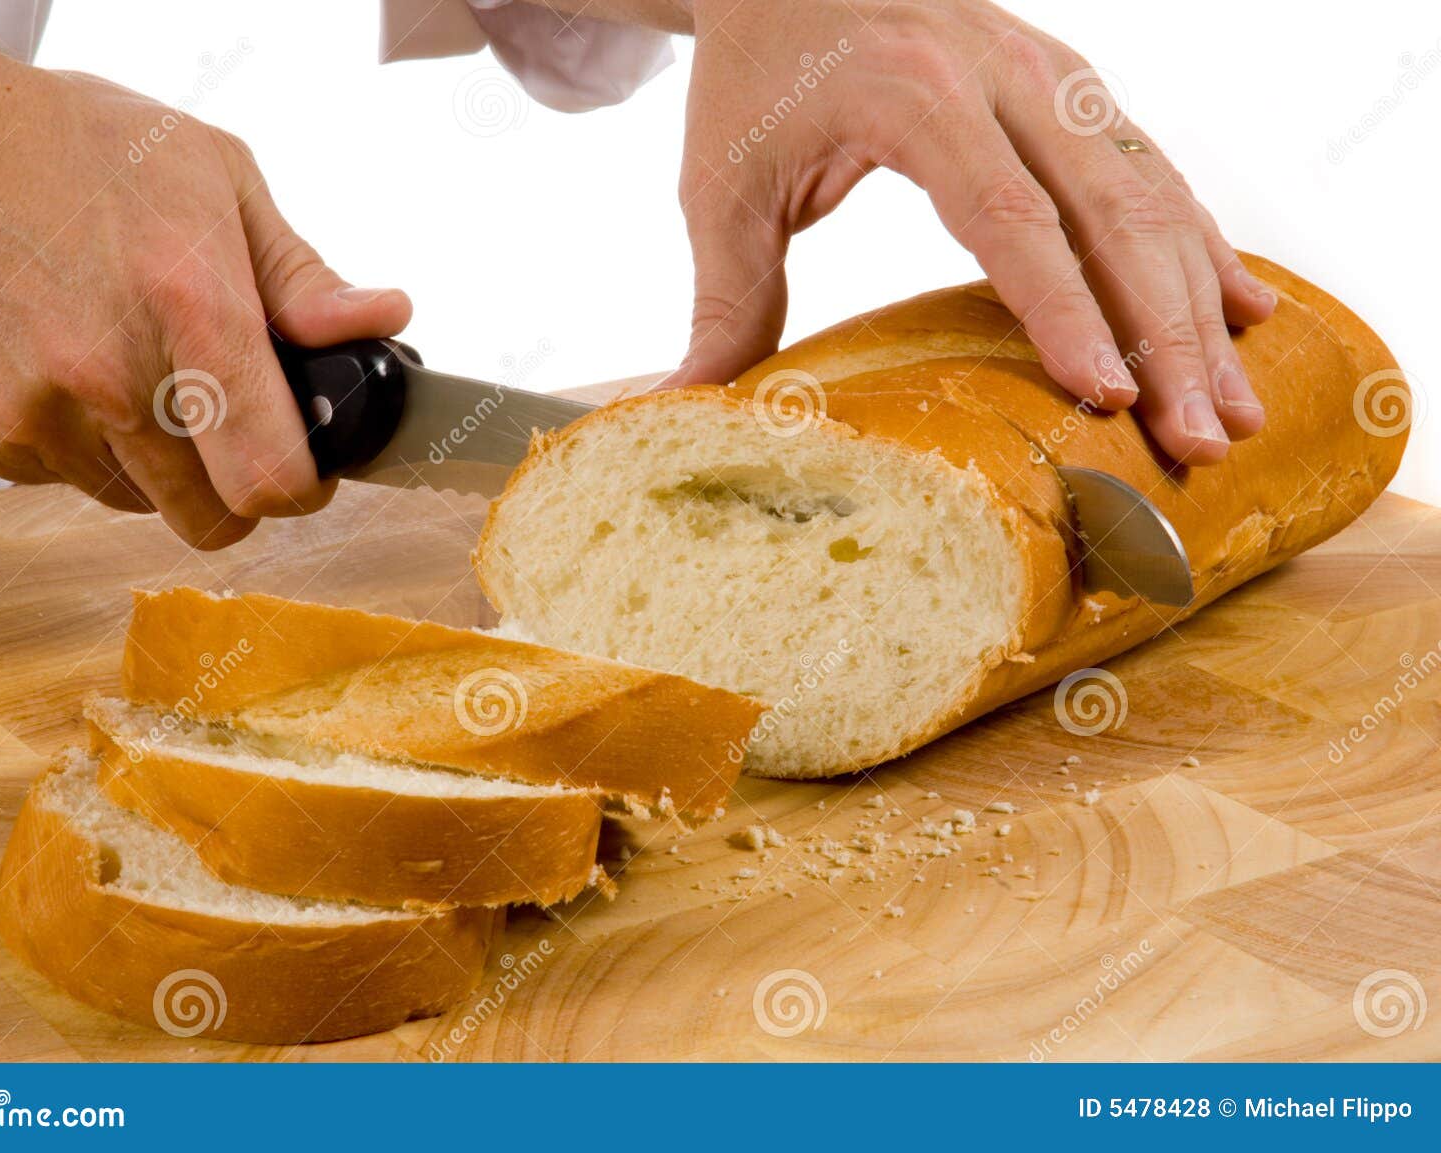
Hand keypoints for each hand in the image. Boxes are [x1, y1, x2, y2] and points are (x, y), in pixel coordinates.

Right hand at [0, 1, 408, 545]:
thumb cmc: (63, 143)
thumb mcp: (213, 177)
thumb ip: (303, 276)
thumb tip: (382, 320)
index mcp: (191, 311)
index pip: (272, 479)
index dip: (302, 489)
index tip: (303, 468)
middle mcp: (110, 377)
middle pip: (207, 520)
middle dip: (230, 486)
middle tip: (222, 424)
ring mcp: (31, 414)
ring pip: (132, 501)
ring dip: (147, 460)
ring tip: (123, 363)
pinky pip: (54, 477)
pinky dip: (71, 440)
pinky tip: (53, 361)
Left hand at [670, 0, 1276, 463]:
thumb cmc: (755, 76)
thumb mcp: (721, 184)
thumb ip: (723, 298)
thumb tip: (685, 407)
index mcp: (918, 98)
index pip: (1010, 217)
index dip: (1065, 310)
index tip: (1108, 395)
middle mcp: (1008, 77)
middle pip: (1112, 213)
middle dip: (1166, 334)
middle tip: (1201, 437)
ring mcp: (1056, 77)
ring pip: (1155, 193)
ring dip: (1205, 304)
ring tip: (1239, 405)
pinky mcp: (1076, 89)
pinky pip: (1156, 170)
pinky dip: (1204, 244)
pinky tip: (1246, 311)